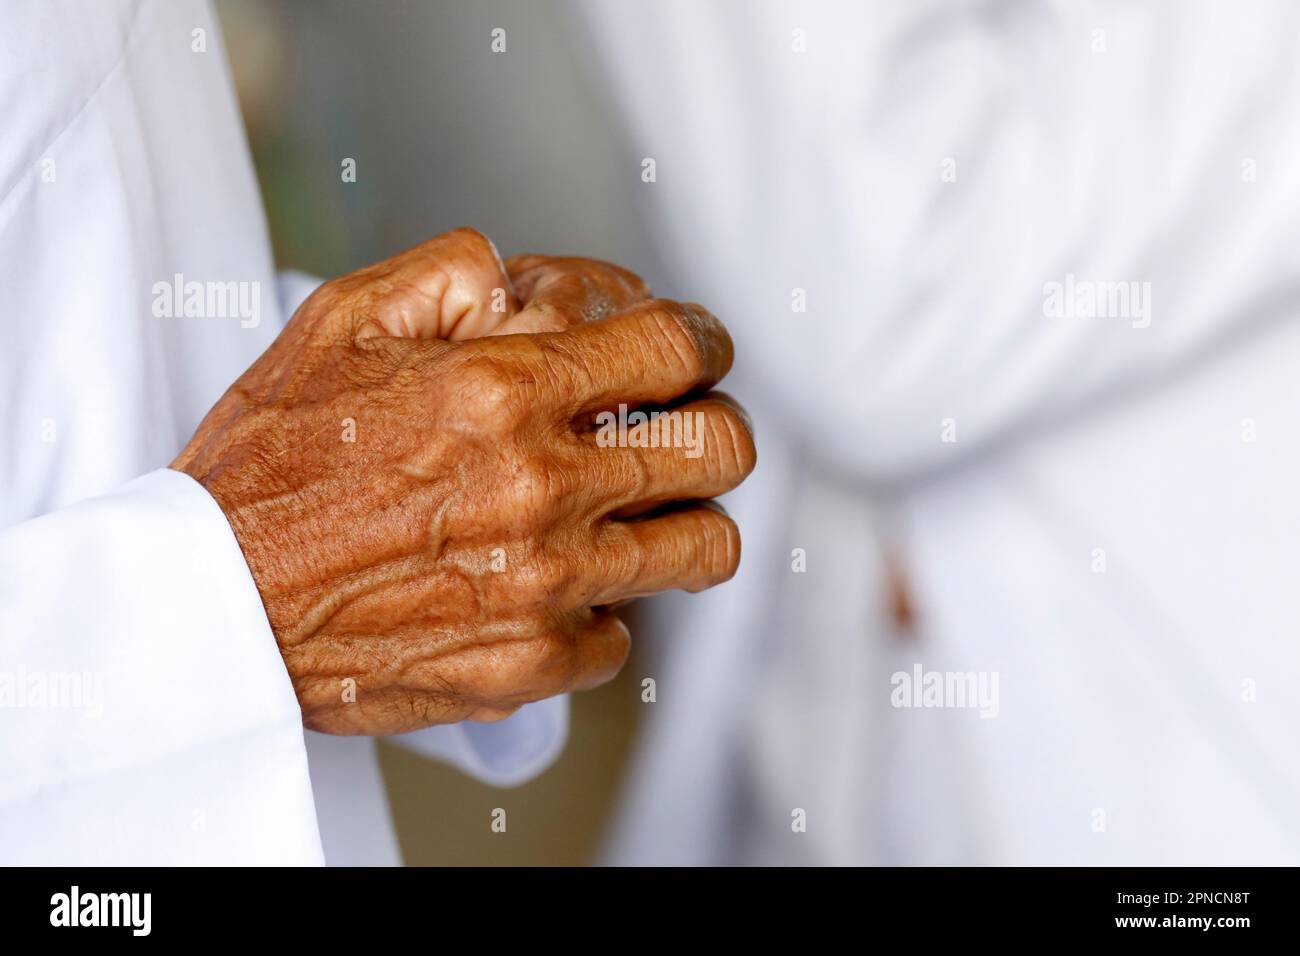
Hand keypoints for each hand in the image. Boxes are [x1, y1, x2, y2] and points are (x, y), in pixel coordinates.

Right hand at [173, 229, 755, 734]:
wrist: (210, 607)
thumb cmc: (270, 465)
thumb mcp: (343, 321)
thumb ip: (456, 273)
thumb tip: (535, 282)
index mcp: (502, 391)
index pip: (677, 346)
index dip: (704, 339)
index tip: (695, 351)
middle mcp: (541, 489)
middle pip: (722, 448)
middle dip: (712, 424)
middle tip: (677, 427)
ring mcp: (545, 587)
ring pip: (704, 548)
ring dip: (681, 519)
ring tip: (635, 510)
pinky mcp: (531, 666)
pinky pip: (623, 633)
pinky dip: (599, 607)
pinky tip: (548, 585)